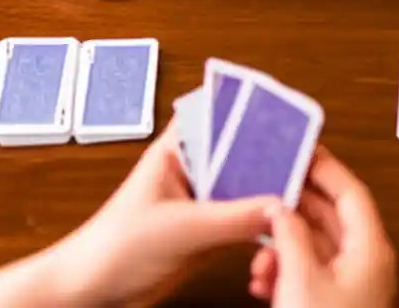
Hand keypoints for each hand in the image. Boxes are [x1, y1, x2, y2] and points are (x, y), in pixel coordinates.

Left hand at [45, 123, 280, 306]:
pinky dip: (266, 223)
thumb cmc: (112, 249)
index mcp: (176, 152)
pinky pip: (247, 220)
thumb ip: (232, 217)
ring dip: (271, 191)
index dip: (249, 109)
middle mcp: (194, 171)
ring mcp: (204, 201)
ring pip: (249, 186)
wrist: (91, 292)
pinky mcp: (211, 231)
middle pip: (243, 152)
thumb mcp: (179, 228)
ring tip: (303, 191)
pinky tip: (284, 226)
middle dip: (272, 155)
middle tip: (307, 158)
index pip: (217, 115)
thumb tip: (279, 207)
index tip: (285, 113)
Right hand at [247, 146, 395, 307]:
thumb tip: (279, 208)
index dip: (328, 169)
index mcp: (370, 248)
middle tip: (272, 188)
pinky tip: (264, 277)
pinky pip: (310, 272)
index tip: (305, 150)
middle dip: (298, 205)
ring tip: (260, 252)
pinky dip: (286, 270)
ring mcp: (352, 282)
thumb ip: (290, 238)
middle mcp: (366, 261)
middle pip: (332, 217)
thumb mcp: (301, 279)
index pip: (352, 193)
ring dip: (284, 245)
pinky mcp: (335, 301)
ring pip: (315, 247)